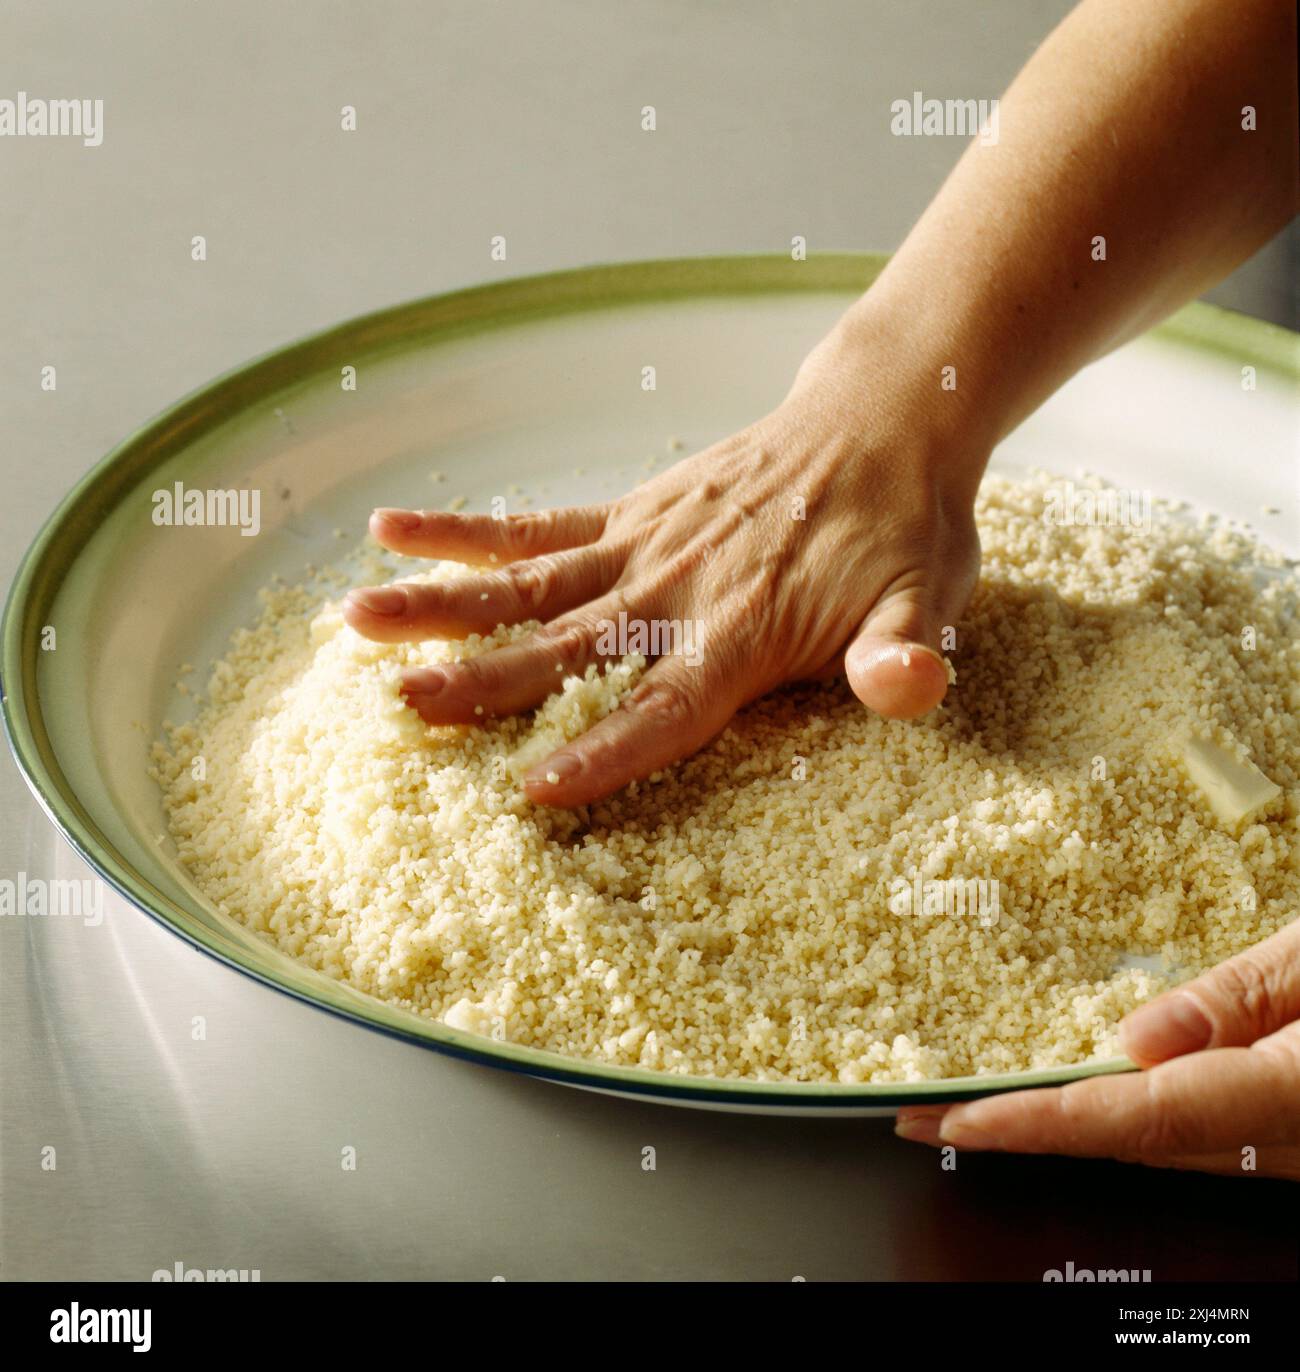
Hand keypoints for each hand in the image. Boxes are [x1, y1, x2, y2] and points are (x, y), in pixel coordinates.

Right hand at [343, 325, 984, 805]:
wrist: (883, 421)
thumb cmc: (904, 528)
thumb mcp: (928, 599)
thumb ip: (904, 653)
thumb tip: (909, 691)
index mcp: (743, 630)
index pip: (664, 706)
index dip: (602, 750)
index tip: (533, 788)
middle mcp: (677, 589)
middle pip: (568, 646)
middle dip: (486, 681)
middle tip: (405, 705)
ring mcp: (644, 544)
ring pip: (528, 584)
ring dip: (443, 603)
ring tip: (359, 618)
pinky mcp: (630, 511)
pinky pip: (537, 526)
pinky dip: (466, 531)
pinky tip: (394, 530)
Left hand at [896, 920, 1299, 1179]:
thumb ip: (1244, 997)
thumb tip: (1135, 1039)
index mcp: (1293, 1094)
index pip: (1142, 1119)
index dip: (1038, 1124)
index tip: (953, 1121)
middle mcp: (1288, 1142)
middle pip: (1133, 1141)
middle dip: (1021, 1128)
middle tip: (922, 1109)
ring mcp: (1291, 1146)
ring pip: (1160, 1141)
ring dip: (1063, 1121)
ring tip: (969, 1096)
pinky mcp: (1293, 1132)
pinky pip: (1195, 1126)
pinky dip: (1122, 1110)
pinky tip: (1072, 1087)